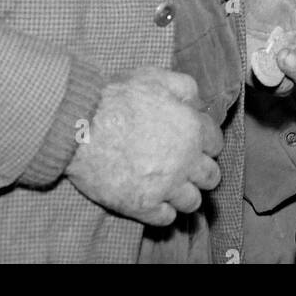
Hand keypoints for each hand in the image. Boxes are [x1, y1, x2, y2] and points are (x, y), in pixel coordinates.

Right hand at [65, 67, 222, 226]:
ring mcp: (165, 186)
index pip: (216, 144)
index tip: (192, 142)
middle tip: (184, 166)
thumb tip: (198, 104)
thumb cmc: (116, 97)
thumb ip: (186, 88)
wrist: (79, 126)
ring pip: (192, 201)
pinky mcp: (142, 206)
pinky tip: (154, 198)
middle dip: (200, 171)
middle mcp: (185, 160)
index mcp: (192, 129)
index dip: (204, 142)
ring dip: (184, 194)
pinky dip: (164, 210)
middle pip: (210, 177)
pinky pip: (167, 219)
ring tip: (170, 185)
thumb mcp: (156, 77)